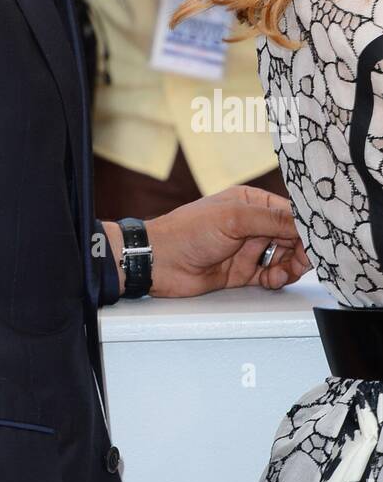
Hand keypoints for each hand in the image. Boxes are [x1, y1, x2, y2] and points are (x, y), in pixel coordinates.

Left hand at [146, 184, 311, 297]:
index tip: (320, 240)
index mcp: (250, 202)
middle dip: (302, 249)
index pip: (289, 212)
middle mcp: (252, 224)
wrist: (161, 262)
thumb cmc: (189, 231)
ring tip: (287, 272)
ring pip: (285, 257)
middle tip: (305, 262)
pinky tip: (274, 279)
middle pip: (292, 236)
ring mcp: (248, 248)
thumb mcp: (233, 219)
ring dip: (292, 266)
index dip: (306, 226)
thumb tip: (305, 220)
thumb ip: (271, 219)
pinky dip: (279, 279)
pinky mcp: (243, 272)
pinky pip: (272, 275)